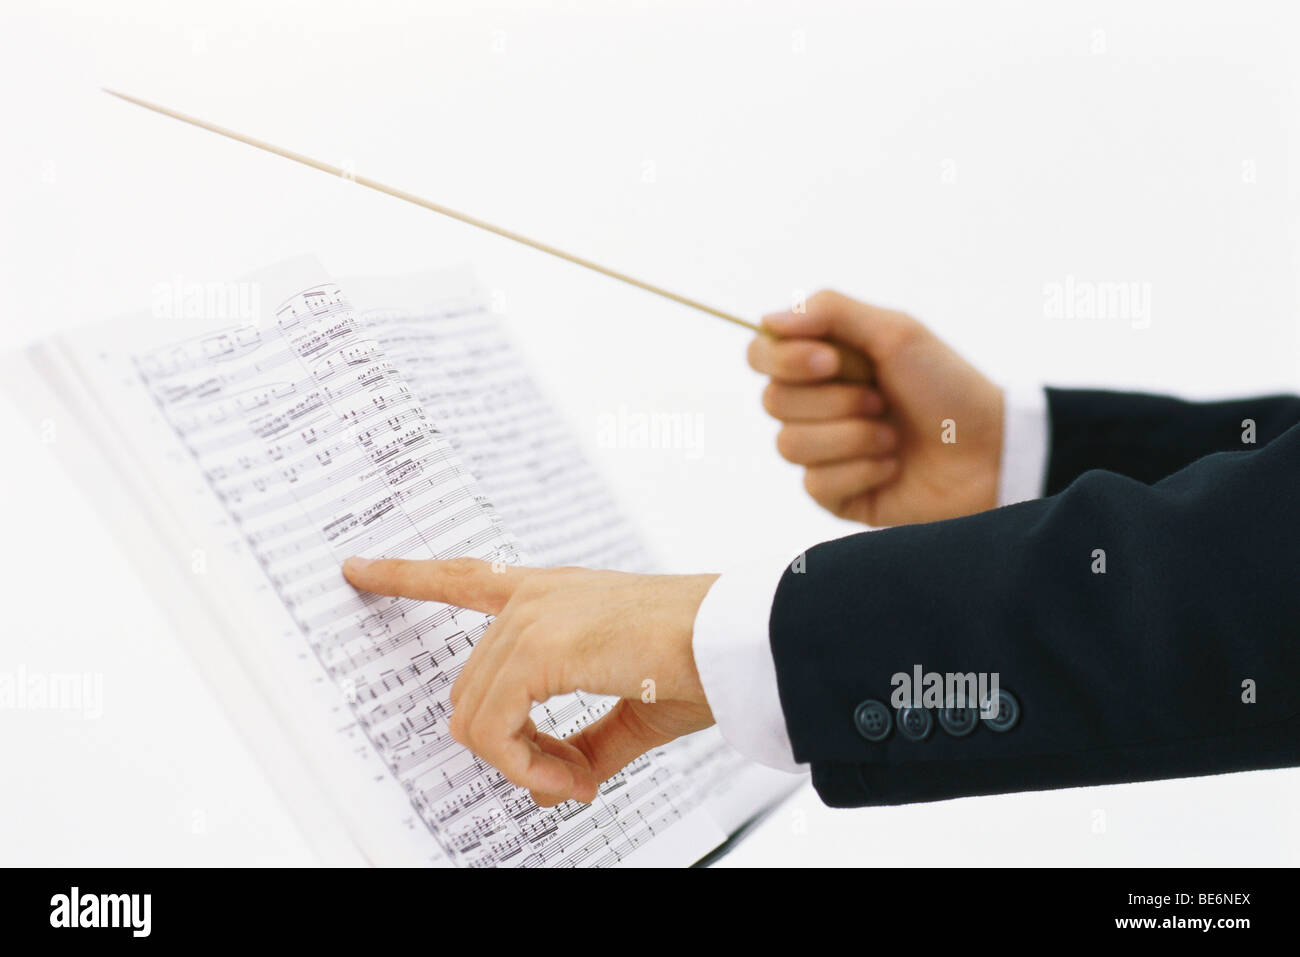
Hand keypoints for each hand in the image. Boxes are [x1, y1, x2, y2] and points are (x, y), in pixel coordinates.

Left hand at [342, 556, 717, 804]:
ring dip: (520, 765)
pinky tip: (570, 780)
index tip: (359, 568)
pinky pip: (496, 729)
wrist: (738, 641)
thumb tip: (552, 785)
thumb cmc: (698, 662)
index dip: (405, 575)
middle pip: (469, 690)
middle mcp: (534, 597)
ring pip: (475, 715)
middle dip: (509, 751)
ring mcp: (532, 617)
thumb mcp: (631, 710)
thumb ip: (584, 743)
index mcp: (553, 595)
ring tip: (574, 782)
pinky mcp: (539, 646)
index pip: (462, 578)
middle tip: (568, 781)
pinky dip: (526, 767)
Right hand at [749, 290, 1003, 525]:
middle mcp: (815, 405)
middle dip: (834, 400)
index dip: (785, 360)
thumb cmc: (947, 386)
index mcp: (823, 362)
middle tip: (881, 399)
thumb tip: (767, 320)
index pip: (760, 354)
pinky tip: (893, 466)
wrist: (990, 450)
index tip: (830, 361)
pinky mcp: (835, 494)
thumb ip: (828, 312)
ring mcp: (823, 452)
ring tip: (893, 435)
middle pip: (772, 401)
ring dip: (851, 436)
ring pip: (789, 444)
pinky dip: (862, 470)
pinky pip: (815, 482)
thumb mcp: (895, 331)